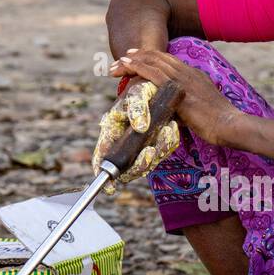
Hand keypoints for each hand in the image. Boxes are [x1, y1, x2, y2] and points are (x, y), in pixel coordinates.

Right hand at [91, 76, 180, 193]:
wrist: (160, 87)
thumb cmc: (142, 89)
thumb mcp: (137, 93)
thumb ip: (136, 107)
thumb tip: (140, 126)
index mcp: (111, 133)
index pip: (102, 159)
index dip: (103, 175)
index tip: (111, 187)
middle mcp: (124, 145)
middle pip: (127, 169)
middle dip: (140, 165)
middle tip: (150, 152)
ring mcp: (140, 147)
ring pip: (148, 162)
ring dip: (159, 150)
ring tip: (167, 130)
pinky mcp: (156, 145)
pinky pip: (163, 151)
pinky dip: (168, 142)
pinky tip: (171, 128)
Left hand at [109, 48, 241, 147]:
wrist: (231, 124)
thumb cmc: (219, 124)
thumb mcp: (199, 112)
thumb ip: (183, 109)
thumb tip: (172, 116)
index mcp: (195, 76)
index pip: (169, 61)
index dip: (151, 58)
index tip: (137, 57)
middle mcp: (188, 73)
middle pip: (159, 58)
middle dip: (139, 56)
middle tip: (123, 57)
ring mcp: (184, 79)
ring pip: (153, 62)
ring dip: (133, 60)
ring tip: (117, 62)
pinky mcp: (179, 89)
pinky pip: (154, 73)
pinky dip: (138, 66)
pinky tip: (127, 65)